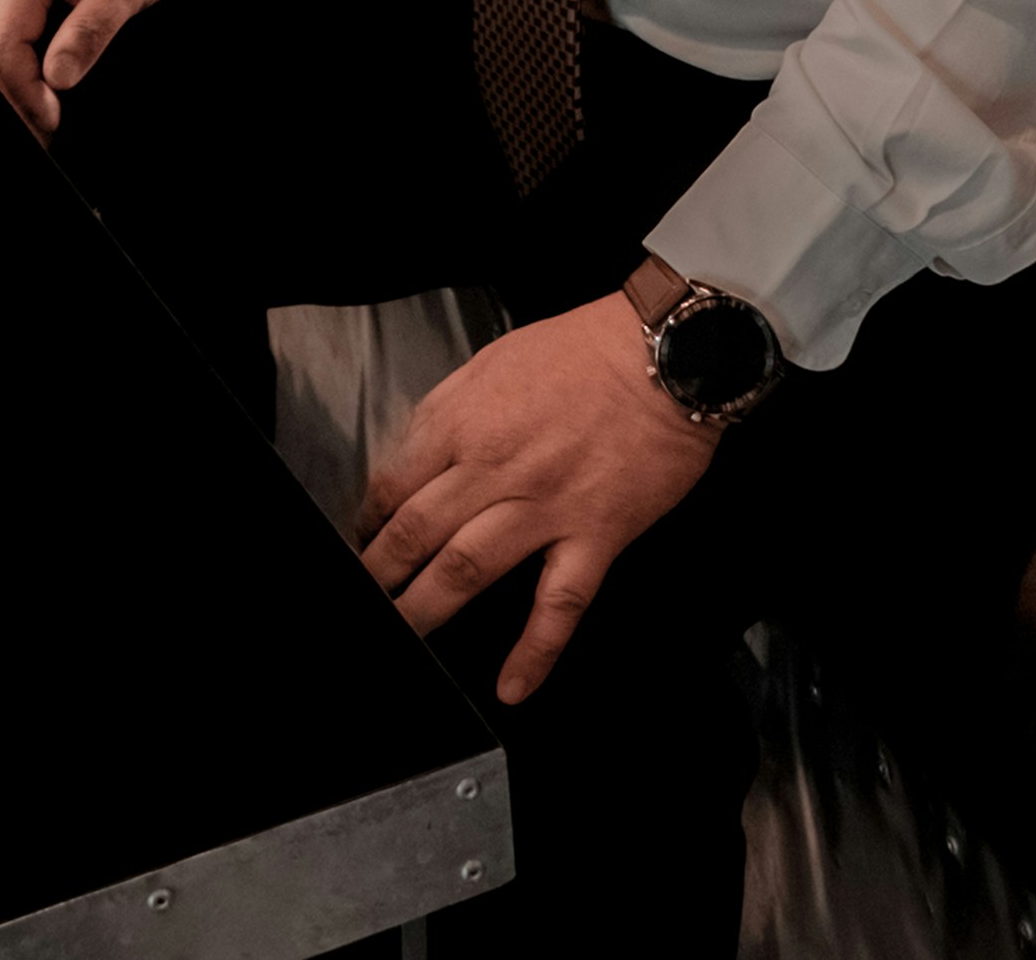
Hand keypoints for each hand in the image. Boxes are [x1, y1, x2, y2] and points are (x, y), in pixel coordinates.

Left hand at [357, 292, 720, 703]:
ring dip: (425, 611)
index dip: (368, 523)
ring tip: (405, 636)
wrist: (670, 351)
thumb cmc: (588, 348)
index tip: (364, 541)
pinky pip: (559, 603)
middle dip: (380, 576)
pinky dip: (534, 651)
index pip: (392, 485)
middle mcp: (495, 468)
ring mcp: (546, 506)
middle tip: (365, 602)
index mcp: (465, 422)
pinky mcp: (597, 534)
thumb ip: (449, 409)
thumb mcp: (496, 360)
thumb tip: (415, 454)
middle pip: (416, 534)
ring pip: (466, 570)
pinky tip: (512, 686)